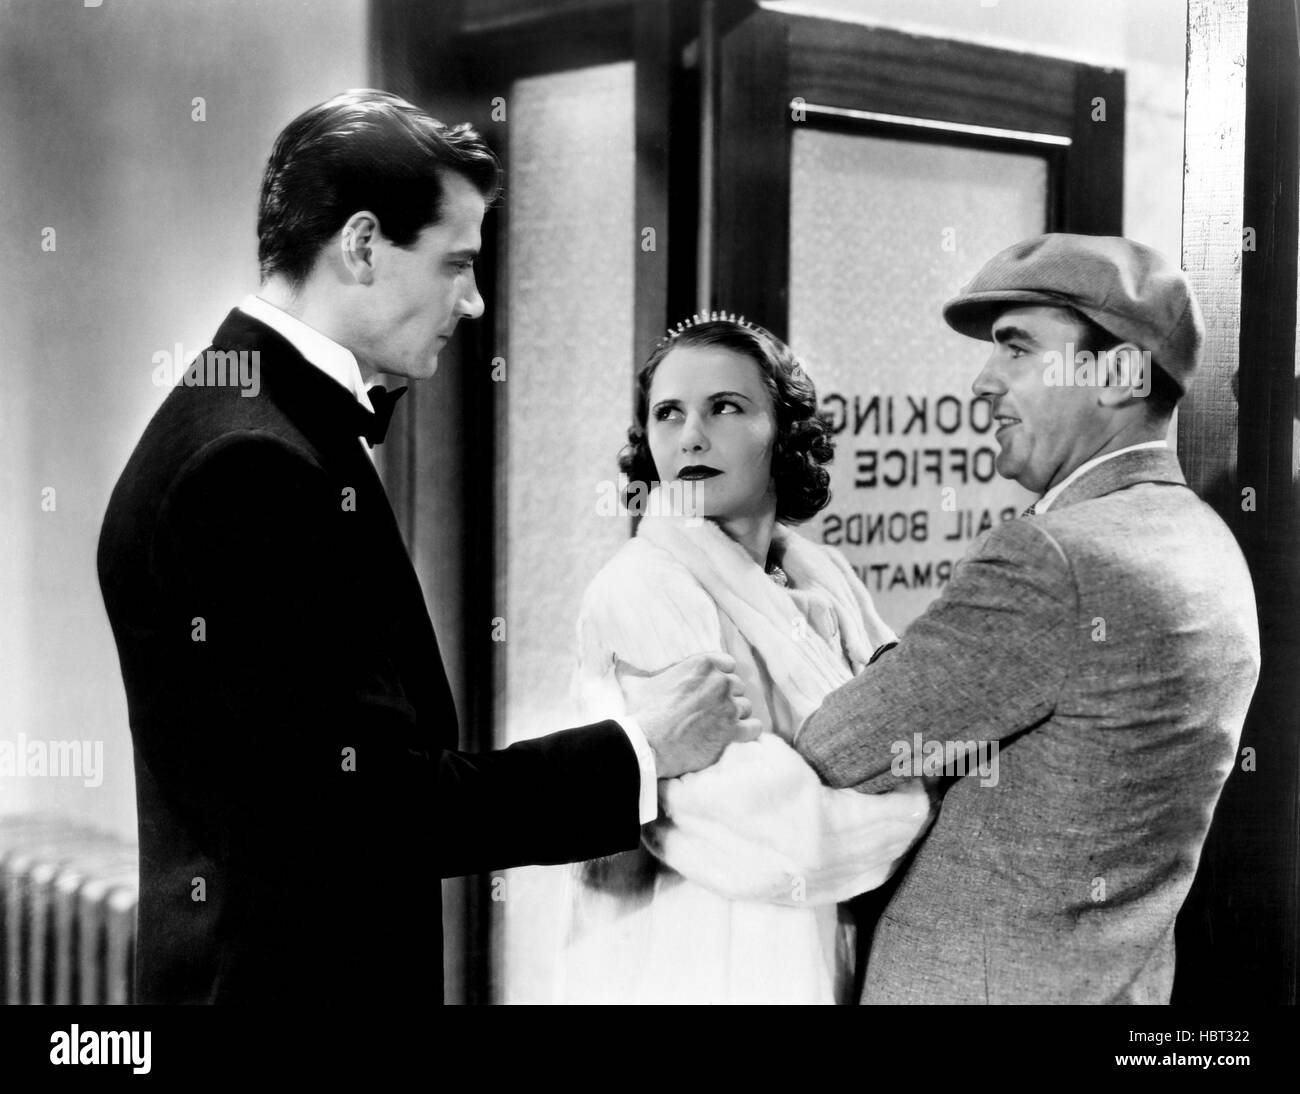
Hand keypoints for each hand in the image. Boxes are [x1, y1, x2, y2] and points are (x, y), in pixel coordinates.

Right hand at [618, 652, 760, 779]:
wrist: (646, 744)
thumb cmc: (641, 713)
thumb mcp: (634, 684)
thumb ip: (631, 668)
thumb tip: (616, 659)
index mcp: (701, 664)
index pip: (727, 663)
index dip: (720, 676)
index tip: (711, 688)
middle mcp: (719, 682)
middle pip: (737, 686)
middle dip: (728, 697)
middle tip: (713, 710)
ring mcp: (729, 706)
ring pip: (745, 707)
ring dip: (736, 715)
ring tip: (721, 725)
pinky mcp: (733, 731)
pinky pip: (755, 727)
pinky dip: (749, 731)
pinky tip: (738, 735)